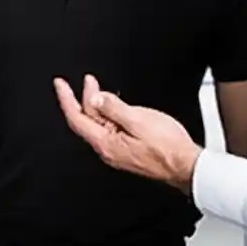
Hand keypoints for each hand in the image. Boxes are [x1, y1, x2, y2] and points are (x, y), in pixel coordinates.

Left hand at [53, 75, 201, 192]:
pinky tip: (113, 107)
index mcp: (106, 143)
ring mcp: (117, 152)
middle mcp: (108, 150)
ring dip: (96, 105)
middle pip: (87, 120)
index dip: (66, 99)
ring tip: (98, 88)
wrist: (186, 166)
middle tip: (87, 80)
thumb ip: (114, 108)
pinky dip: (107, 114)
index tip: (60, 84)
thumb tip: (96, 100)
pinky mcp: (127, 151)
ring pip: (99, 125)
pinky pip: (110, 130)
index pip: (77, 118)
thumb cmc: (168, 148)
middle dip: (84, 97)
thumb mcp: (139, 119)